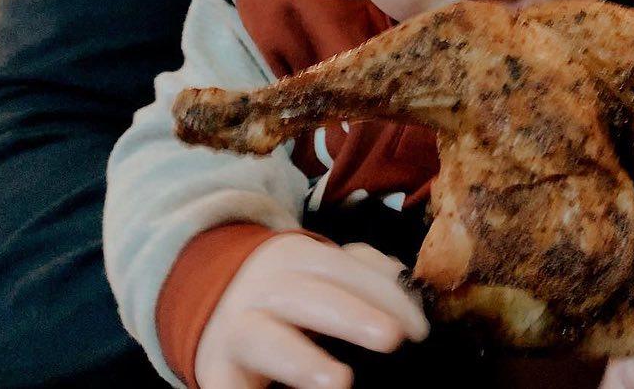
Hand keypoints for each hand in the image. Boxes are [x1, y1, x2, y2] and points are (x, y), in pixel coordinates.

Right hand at [194, 234, 428, 388]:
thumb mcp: (322, 270)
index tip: (419, 328)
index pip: (346, 268)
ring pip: (263, 339)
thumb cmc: (290, 291)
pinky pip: (223, 385)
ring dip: (301, 360)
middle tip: (391, 338)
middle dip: (352, 316)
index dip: (385, 295)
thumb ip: (365, 273)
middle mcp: (266, 287)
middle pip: (310, 296)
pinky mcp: (214, 368)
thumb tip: (408, 283)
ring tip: (339, 382)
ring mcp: (237, 328)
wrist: (214, 299)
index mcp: (300, 258)